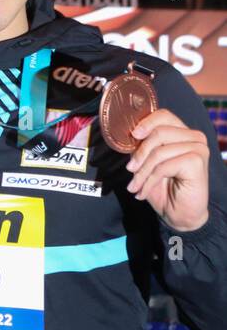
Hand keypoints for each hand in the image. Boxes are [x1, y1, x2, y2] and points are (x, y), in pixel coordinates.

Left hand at [125, 108, 212, 231]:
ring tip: (135, 186)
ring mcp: (199, 148)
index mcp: (182, 132)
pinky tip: (143, 192)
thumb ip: (141, 145)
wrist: (179, 214)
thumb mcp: (146, 162)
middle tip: (130, 170)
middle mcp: (194, 137)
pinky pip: (164, 166)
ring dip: (142, 172)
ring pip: (159, 151)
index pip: (163, 115)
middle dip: (139, 154)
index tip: (132, 136)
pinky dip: (149, 180)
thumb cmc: (163, 187)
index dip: (145, 123)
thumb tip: (129, 134)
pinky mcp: (198, 162)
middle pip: (158, 132)